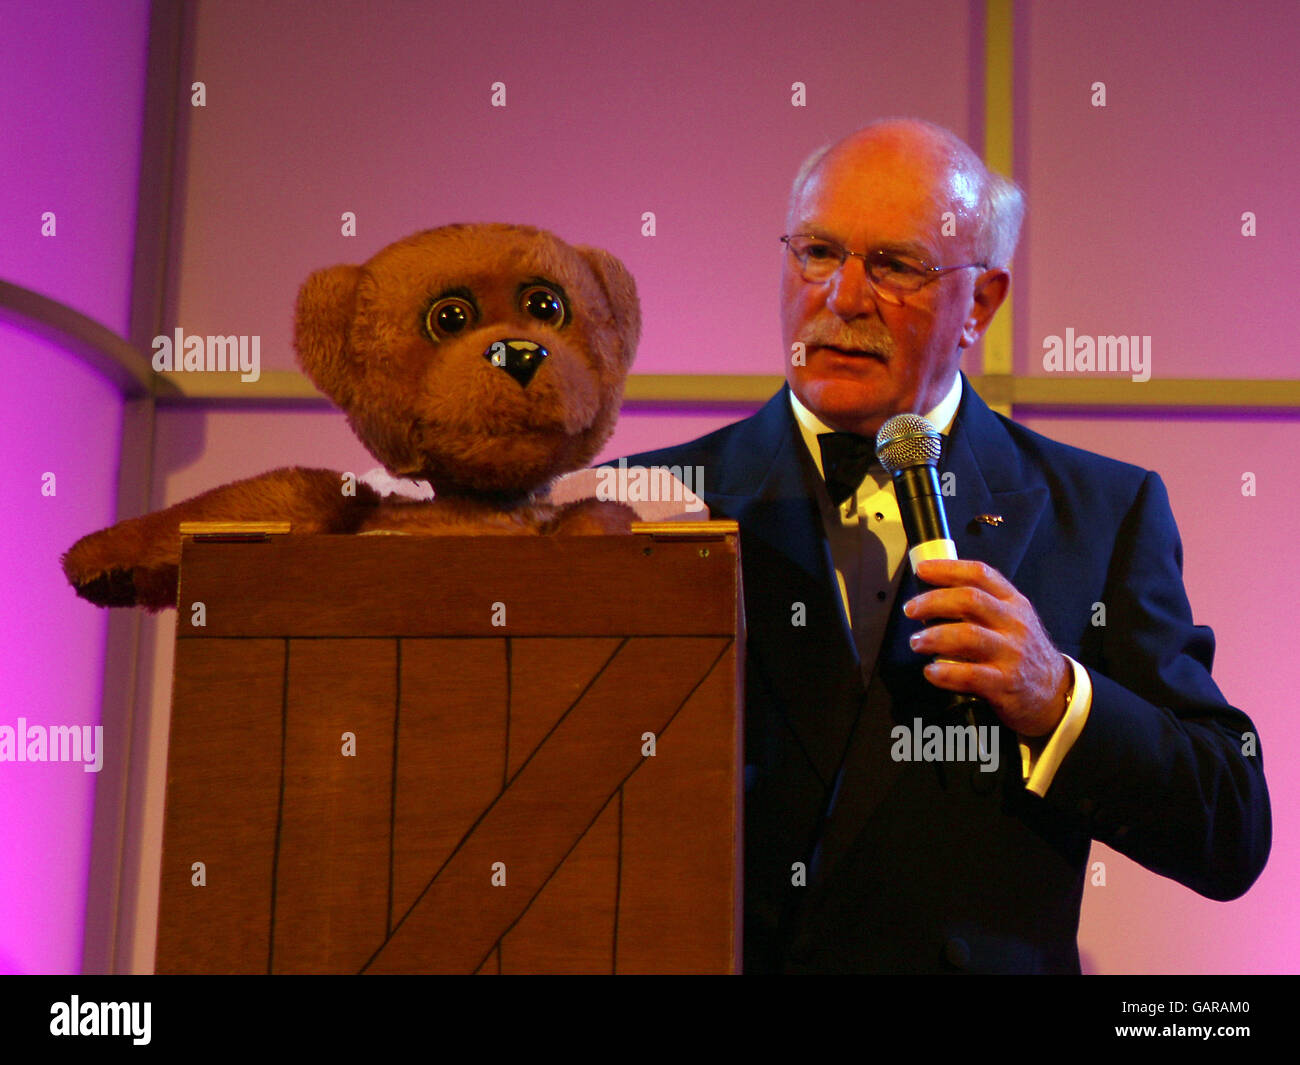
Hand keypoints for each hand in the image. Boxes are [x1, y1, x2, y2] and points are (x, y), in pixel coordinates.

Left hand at [905, 559, 1070, 736]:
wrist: (1054, 691)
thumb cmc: (1022, 651)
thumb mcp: (1012, 619)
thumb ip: (982, 604)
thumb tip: (932, 595)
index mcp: (1013, 602)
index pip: (980, 574)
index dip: (947, 568)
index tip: (922, 570)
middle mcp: (1014, 623)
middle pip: (969, 600)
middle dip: (932, 601)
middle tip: (911, 609)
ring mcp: (1011, 653)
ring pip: (967, 636)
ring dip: (933, 637)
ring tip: (917, 641)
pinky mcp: (1005, 683)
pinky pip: (969, 675)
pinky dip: (944, 672)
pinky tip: (931, 672)